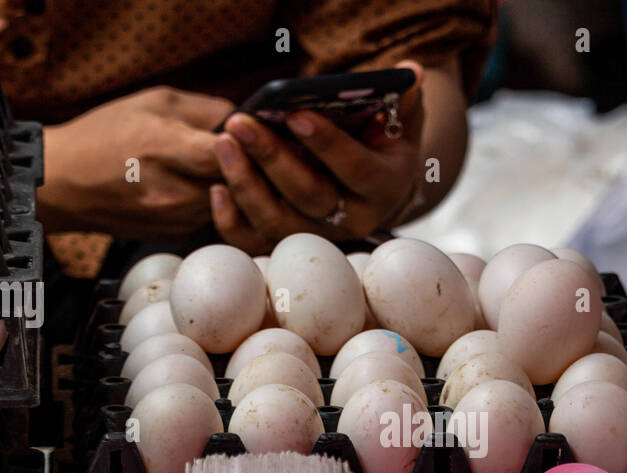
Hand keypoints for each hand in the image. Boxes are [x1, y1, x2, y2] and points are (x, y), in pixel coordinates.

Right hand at [38, 86, 234, 236]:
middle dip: (245, 164)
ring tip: (212, 163)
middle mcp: (172, 192)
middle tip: (244, 147)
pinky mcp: (177, 235)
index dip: (247, 142)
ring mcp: (176, 219)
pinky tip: (193, 182)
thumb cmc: (104, 136)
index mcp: (163, 149)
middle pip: (236, 182)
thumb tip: (247, 120)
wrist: (63, 184)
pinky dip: (213, 199)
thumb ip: (207, 110)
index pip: (229, 153)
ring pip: (228, 202)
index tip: (250, 132)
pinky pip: (212, 215)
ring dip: (230, 184)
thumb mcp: (154, 102)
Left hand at [210, 60, 427, 253]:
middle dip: (272, 158)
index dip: (326, 143)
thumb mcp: (401, 122)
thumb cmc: (381, 144)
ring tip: (223, 144)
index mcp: (383, 188)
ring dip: (245, 184)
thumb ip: (404, 101)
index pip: (355, 169)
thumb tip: (410, 73)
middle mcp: (353, 221)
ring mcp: (317, 236)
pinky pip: (255, 242)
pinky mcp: (287, 244)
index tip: (296, 113)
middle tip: (241, 124)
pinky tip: (216, 189)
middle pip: (310, 196)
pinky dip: (231, 221)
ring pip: (277, 222)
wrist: (371, 185)